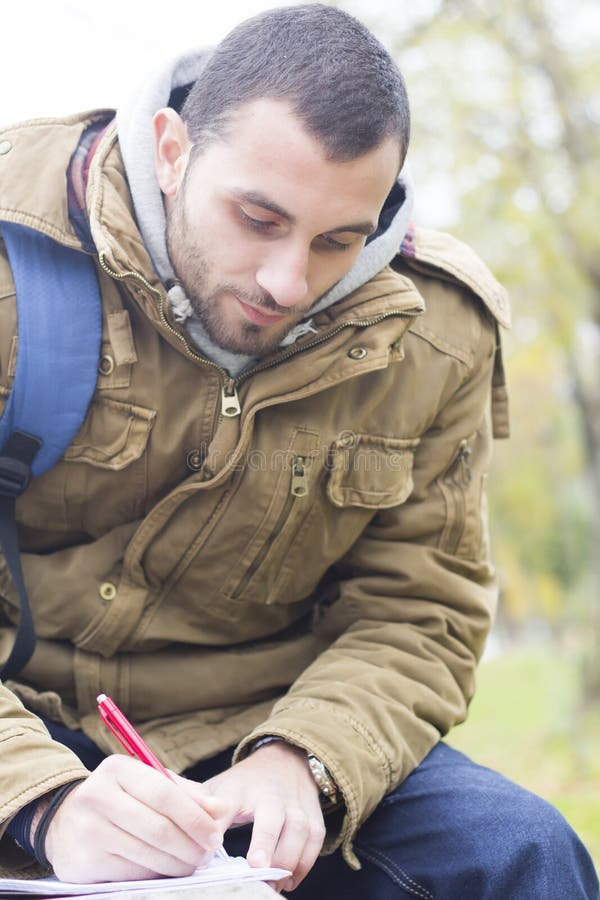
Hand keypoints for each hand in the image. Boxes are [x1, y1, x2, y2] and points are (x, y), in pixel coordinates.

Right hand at [41, 755, 229, 882]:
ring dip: (179, 864)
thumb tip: (219, 810)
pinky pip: (133, 873)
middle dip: (191, 846)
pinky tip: (167, 869)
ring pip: (148, 855)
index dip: (195, 817)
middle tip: (208, 853)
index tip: (215, 833)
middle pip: (158, 828)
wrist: (63, 820)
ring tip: (193, 863)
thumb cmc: (118, 797)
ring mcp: (88, 832)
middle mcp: (98, 797)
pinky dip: (157, 873)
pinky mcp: (84, 863)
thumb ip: (184, 792)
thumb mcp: (146, 781)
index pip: (165, 794)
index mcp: (117, 769)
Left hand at [204, 741, 326, 892]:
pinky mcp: (313, 816)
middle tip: (256, 867)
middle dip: (265, 842)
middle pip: (272, 816)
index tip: (208, 846)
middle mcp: (271, 795)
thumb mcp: (219, 787)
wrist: (286, 760)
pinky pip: (314, 841)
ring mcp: (295, 805)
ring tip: (271, 884)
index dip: (218, 821)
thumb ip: (198, 805)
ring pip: (299, 830)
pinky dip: (304, 863)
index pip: (226, 802)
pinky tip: (288, 881)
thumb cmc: (245, 784)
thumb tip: (170, 817)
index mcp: (239, 788)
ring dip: (287, 860)